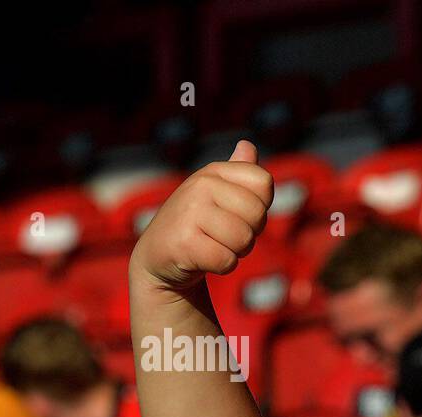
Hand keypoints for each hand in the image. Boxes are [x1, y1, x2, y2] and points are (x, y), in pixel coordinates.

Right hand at [130, 141, 273, 292]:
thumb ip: (237, 172)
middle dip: (249, 233)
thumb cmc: (197, 226)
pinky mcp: (184, 243)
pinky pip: (227, 260)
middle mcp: (200, 185)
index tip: (237, 213)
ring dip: (235, 251)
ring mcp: (189, 212)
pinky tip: (203, 259)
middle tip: (224, 235)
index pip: (263, 182)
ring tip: (213, 246)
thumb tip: (248, 145)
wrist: (158, 257)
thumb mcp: (216, 195)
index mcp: (212, 172)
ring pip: (244, 239)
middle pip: (257, 213)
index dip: (259, 206)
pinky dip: (222, 266)